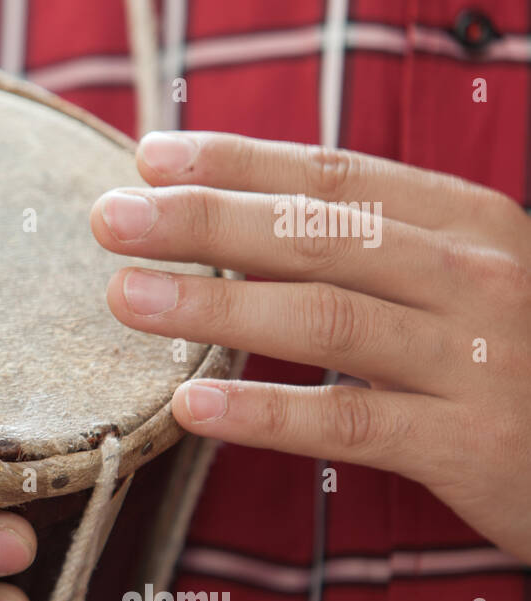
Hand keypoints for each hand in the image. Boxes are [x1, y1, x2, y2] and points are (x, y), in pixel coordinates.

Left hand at [91, 131, 530, 561]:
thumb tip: (235, 215)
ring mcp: (475, 360)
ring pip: (327, 320)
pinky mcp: (469, 444)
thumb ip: (372, 245)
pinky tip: (193, 408)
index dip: (237, 162)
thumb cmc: (515, 359)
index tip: (149, 157)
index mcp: (468, 224)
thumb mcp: (461, 279)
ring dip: (217, 307)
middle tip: (111, 219)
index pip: (334, 177)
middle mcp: (474, 278)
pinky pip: (350, 424)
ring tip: (126, 297)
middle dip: (205, 222)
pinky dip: (267, 414)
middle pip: (319, 236)